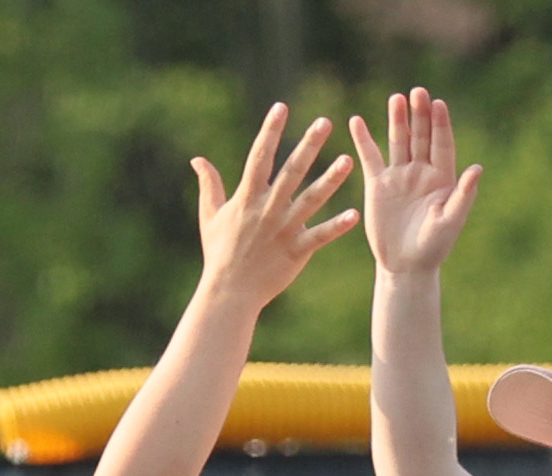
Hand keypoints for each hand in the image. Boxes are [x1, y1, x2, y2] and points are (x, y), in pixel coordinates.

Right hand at [190, 103, 357, 309]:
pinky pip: (319, 236)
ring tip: (348, 160)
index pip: (259, 158)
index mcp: (247, 199)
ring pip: (310, 200)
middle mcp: (267, 210)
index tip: (281, 107)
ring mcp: (283, 230)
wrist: (228, 293)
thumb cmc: (219, 254)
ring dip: (330, 180)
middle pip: (290, 172)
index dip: (269, 131)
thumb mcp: (210, 216)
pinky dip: (336, 227)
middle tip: (324, 122)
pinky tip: (355, 214)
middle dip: (307, 146)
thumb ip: (209, 185)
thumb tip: (197, 159)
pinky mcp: (296, 251)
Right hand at [350, 88, 480, 276]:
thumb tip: (478, 169)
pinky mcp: (378, 185)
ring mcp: (399, 176)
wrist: (406, 264)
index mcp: (443, 177)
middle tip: (417, 92)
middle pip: (421, 137)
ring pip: (398, 142)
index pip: (442, 144)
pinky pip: (370, 158)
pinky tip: (357, 121)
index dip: (440, 124)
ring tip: (396, 98)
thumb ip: (464, 194)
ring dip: (397, 120)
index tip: (438, 104)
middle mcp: (422, 171)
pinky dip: (363, 140)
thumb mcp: (451, 221)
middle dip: (419, 115)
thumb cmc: (434, 246)